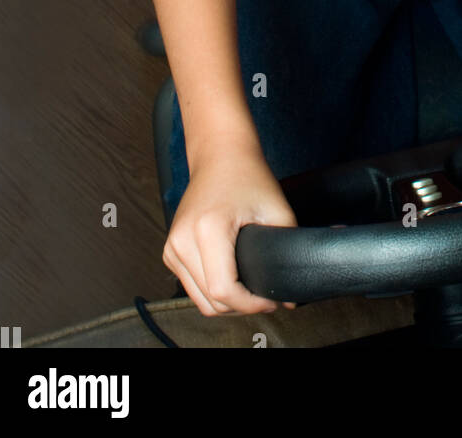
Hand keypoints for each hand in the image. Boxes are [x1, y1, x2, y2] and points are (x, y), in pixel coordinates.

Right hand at [163, 143, 299, 315]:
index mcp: (207, 229)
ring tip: (253, 290)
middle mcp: (182, 240)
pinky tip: (234, 279)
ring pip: (200, 300)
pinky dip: (213, 292)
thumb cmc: (249, 177)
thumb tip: (290, 294)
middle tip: (267, 296)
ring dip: (228, 304)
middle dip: (243, 307)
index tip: (272, 299)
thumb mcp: (277, 210)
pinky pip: (192, 287)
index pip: (224, 290)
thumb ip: (287, 249)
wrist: (221, 154)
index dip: (252, 304)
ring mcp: (172, 247)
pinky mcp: (170, 251)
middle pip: (211, 301)